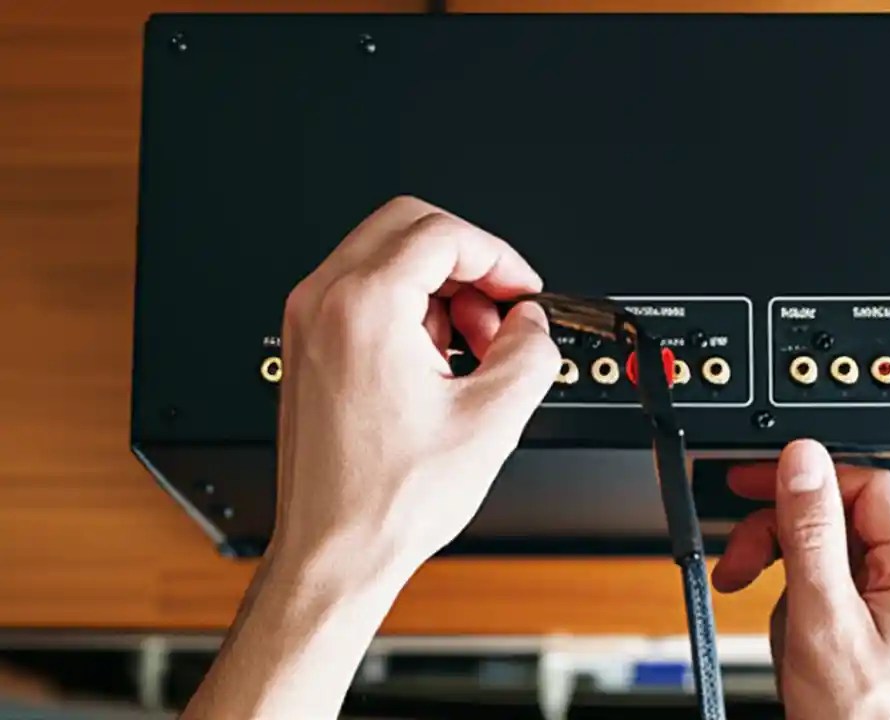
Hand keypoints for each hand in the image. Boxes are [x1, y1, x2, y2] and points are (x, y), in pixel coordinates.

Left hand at [272, 194, 559, 571]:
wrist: (335, 550)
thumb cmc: (388, 500)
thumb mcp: (492, 420)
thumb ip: (531, 351)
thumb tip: (531, 323)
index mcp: (364, 308)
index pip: (442, 234)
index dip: (499, 257)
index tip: (522, 290)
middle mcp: (323, 304)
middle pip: (408, 226)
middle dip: (468, 261)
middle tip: (501, 309)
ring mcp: (308, 324)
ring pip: (386, 257)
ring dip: (441, 287)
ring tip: (474, 350)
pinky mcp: (308, 347)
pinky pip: (365, 294)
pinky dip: (410, 309)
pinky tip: (440, 363)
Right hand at [712, 440, 889, 719]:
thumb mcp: (823, 621)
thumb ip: (811, 534)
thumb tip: (803, 460)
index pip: (867, 488)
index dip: (808, 478)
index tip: (756, 482)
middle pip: (841, 522)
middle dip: (783, 540)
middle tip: (740, 563)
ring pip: (826, 563)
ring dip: (787, 590)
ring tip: (780, 636)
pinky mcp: (874, 640)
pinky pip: (827, 602)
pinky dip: (796, 621)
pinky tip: (793, 656)